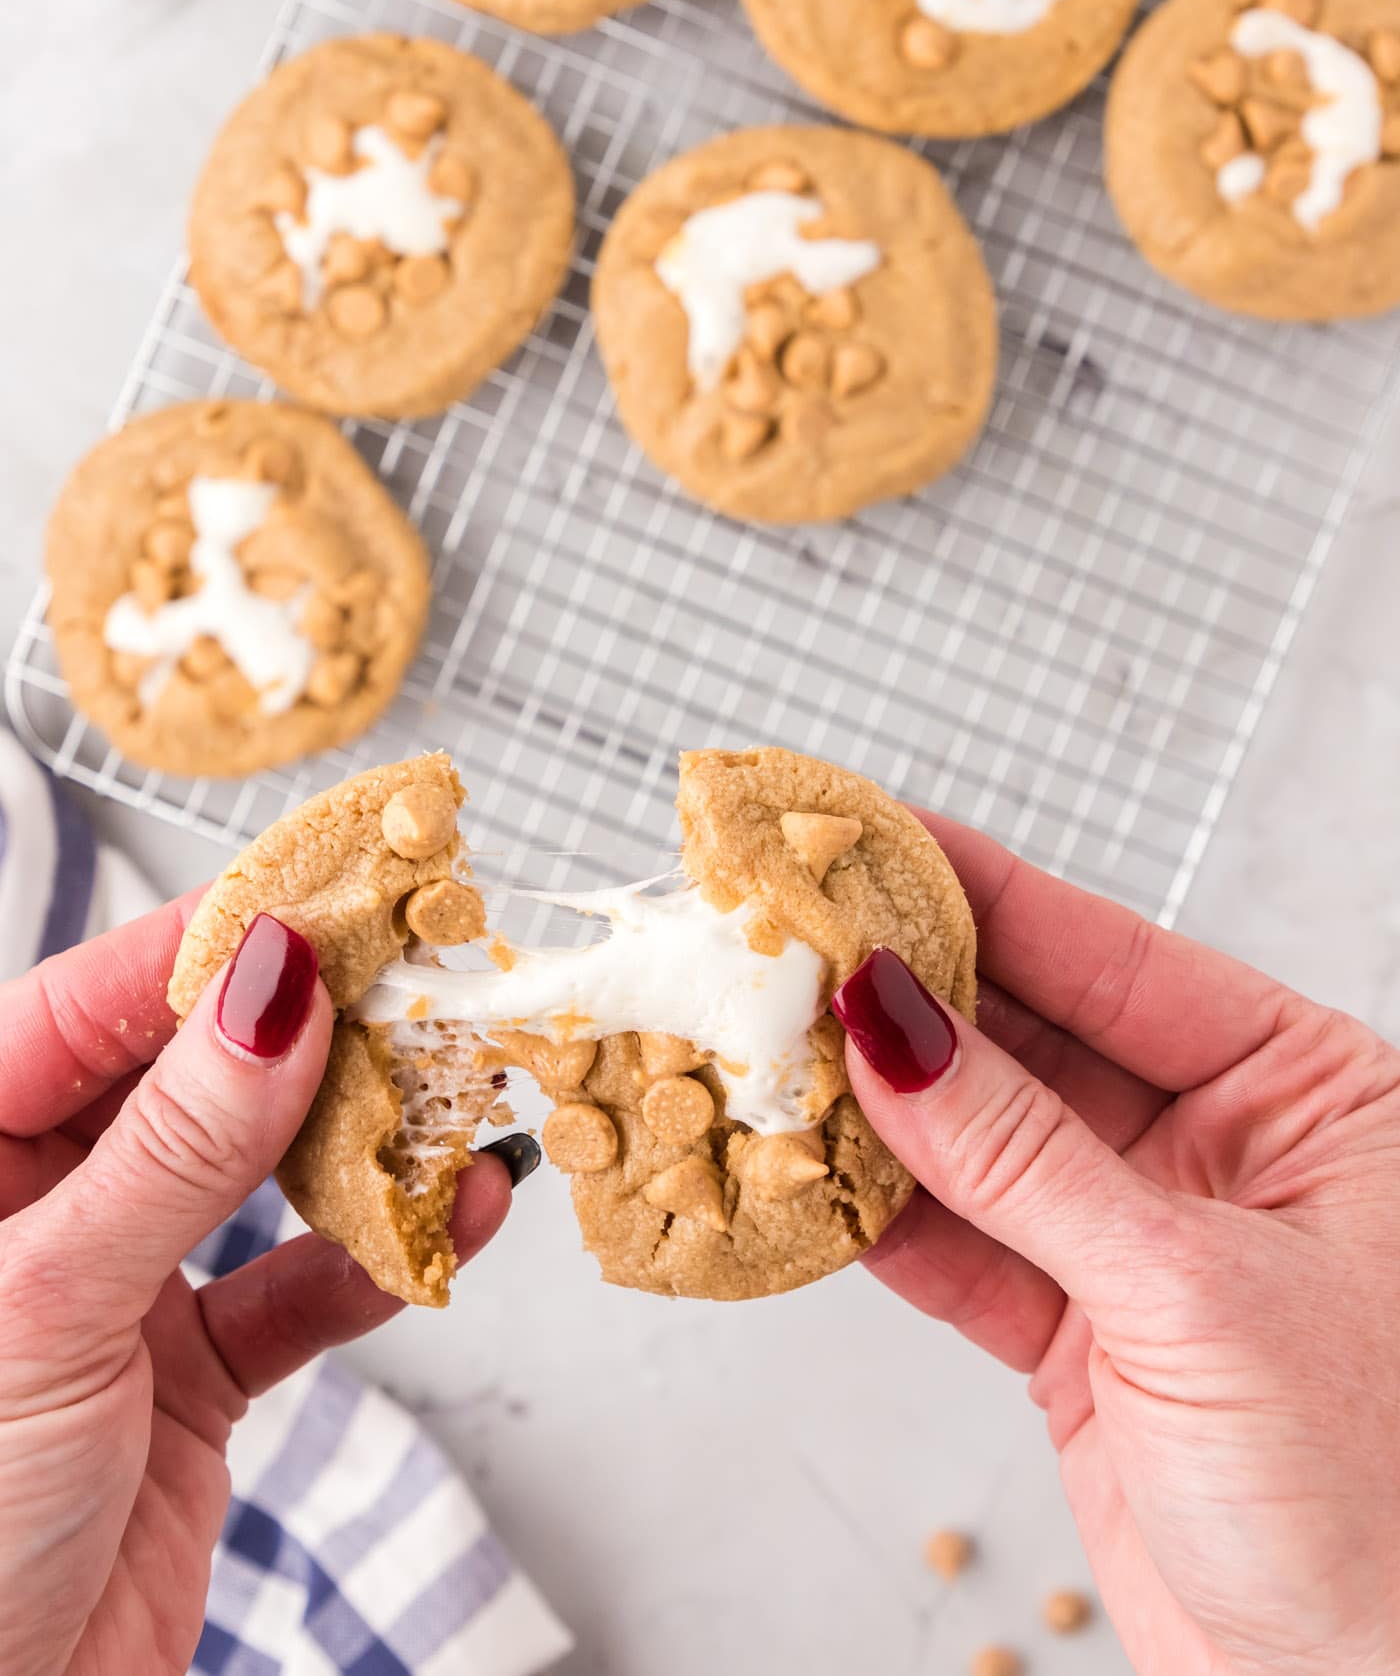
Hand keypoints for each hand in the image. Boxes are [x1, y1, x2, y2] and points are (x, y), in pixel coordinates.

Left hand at [0, 898, 511, 1675]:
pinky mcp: (181, 1378)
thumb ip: (173, 1145)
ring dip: (360, 1144)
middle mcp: (30, 1205)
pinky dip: (378, 1260)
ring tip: (456, 1092)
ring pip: (253, 1175)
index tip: (331, 901)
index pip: (89, 1004)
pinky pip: (295, 1288)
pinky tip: (457, 1217)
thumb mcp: (48, 1308)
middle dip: (309, 1036)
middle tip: (420, 982)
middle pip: (187, 1074)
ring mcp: (110, 1289)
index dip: (212, 947)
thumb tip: (272, 984)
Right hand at [835, 813, 1399, 1675]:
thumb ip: (1025, 1156)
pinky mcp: (1081, 1336)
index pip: (1117, 955)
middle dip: (905, 990)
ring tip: (762, 1042)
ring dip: (870, 1105)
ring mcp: (1144, 1241)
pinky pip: (959, 1246)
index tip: (866, 836)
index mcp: (1310, 1095)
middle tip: (780, 933)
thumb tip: (895, 1021)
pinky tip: (802, 1171)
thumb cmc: (1382, 1509)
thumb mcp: (1196, 1295)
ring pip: (979, 1140)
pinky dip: (875, 1219)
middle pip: (1032, 1035)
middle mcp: (1225, 1149)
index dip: (982, 891)